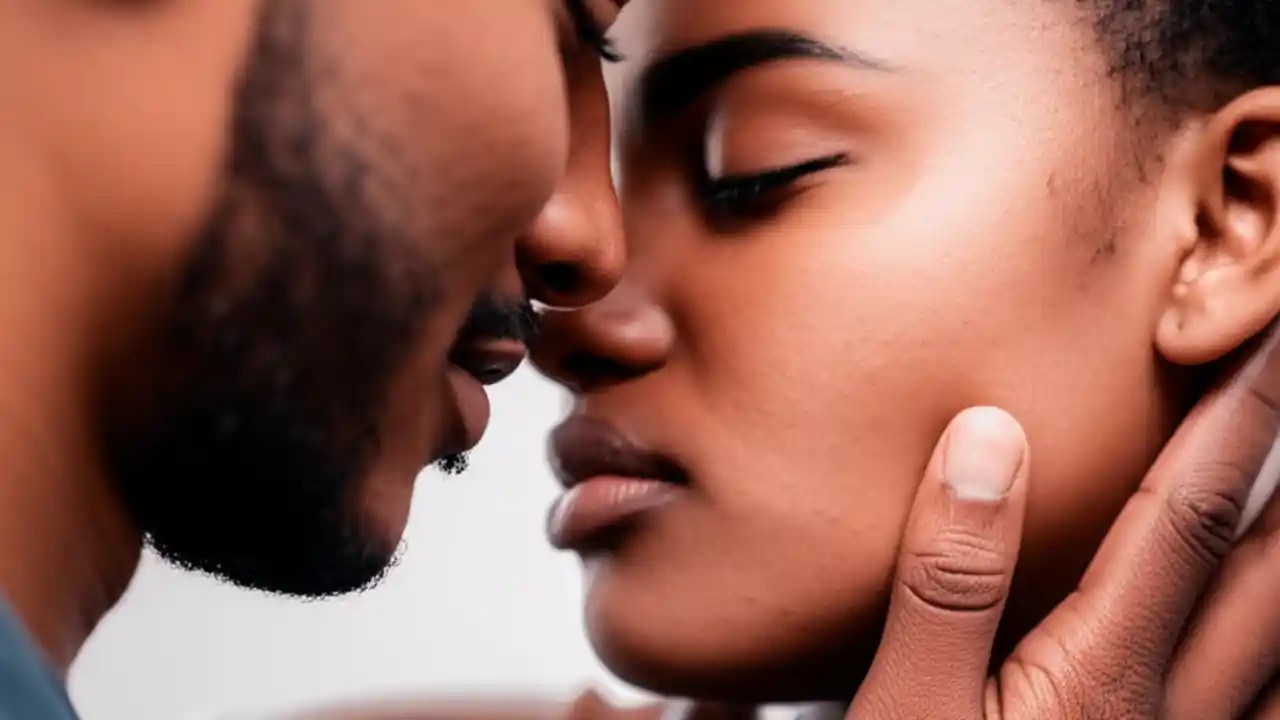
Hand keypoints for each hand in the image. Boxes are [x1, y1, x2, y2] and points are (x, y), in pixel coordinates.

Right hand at [848, 323, 1279, 718]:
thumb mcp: (906, 707)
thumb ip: (947, 583)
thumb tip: (987, 439)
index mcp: (1101, 675)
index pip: (1191, 516)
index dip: (1237, 413)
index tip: (1260, 330)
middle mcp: (1172, 712)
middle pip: (1270, 564)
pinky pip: (1266, 698)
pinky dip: (1275, 638)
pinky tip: (1257, 621)